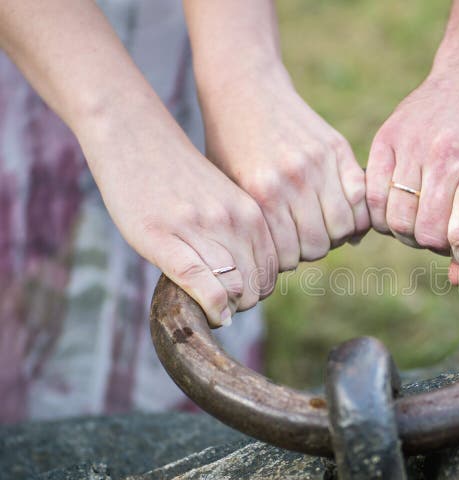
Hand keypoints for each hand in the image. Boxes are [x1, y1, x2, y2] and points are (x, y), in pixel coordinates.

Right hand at [82, 101, 276, 326]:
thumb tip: (251, 276)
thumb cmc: (177, 174)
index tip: (240, 292)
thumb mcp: (224, 197)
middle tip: (224, 302)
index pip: (273, 269)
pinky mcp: (162, 237)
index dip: (258, 288)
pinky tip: (212, 314)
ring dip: (228, 307)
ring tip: (212, 304)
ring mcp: (199, 228)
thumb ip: (242, 230)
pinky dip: (212, 306)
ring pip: (233, 288)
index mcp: (252, 211)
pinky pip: (199, 282)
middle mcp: (233, 220)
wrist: (134, 135)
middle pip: (256, 284)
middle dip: (243, 301)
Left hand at [198, 67, 367, 271]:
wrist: (243, 91)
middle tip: (303, 238)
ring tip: (322, 224)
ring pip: (345, 225)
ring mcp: (318, 163)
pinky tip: (343, 209)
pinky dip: (357, 210)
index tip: (283, 253)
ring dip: (336, 232)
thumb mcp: (230, 191)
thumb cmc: (229, 147)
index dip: (287, 262)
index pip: (289, 257)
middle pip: (320, 245)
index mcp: (261, 197)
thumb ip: (257, 229)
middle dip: (311, 248)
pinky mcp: (336, 147)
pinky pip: (360, 195)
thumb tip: (287, 267)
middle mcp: (292, 182)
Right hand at [366, 43, 458, 283]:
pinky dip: (381, 211)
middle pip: (426, 232)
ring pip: (395, 217)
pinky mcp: (388, 136)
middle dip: (434, 245)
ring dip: (407, 231)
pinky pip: (371, 192)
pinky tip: (399, 209)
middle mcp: (448, 156)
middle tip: (442, 236)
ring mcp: (414, 144)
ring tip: (421, 224)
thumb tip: (456, 279)